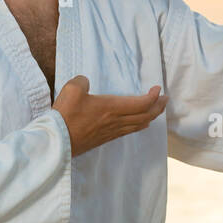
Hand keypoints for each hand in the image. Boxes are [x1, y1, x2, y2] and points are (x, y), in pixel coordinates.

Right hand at [52, 77, 168, 156]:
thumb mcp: (72, 89)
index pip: (141, 103)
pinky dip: (139, 125)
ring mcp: (112, 132)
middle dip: (158, 107)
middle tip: (165, 99)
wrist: (57, 141)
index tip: (157, 88)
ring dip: (151, 117)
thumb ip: (83, 81)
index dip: (153, 96)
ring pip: (138, 125)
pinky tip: (139, 123)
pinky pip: (129, 131)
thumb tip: (86, 83)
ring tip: (156, 110)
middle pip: (145, 116)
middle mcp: (116, 121)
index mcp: (112, 107)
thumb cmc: (65, 115)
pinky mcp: (105, 139)